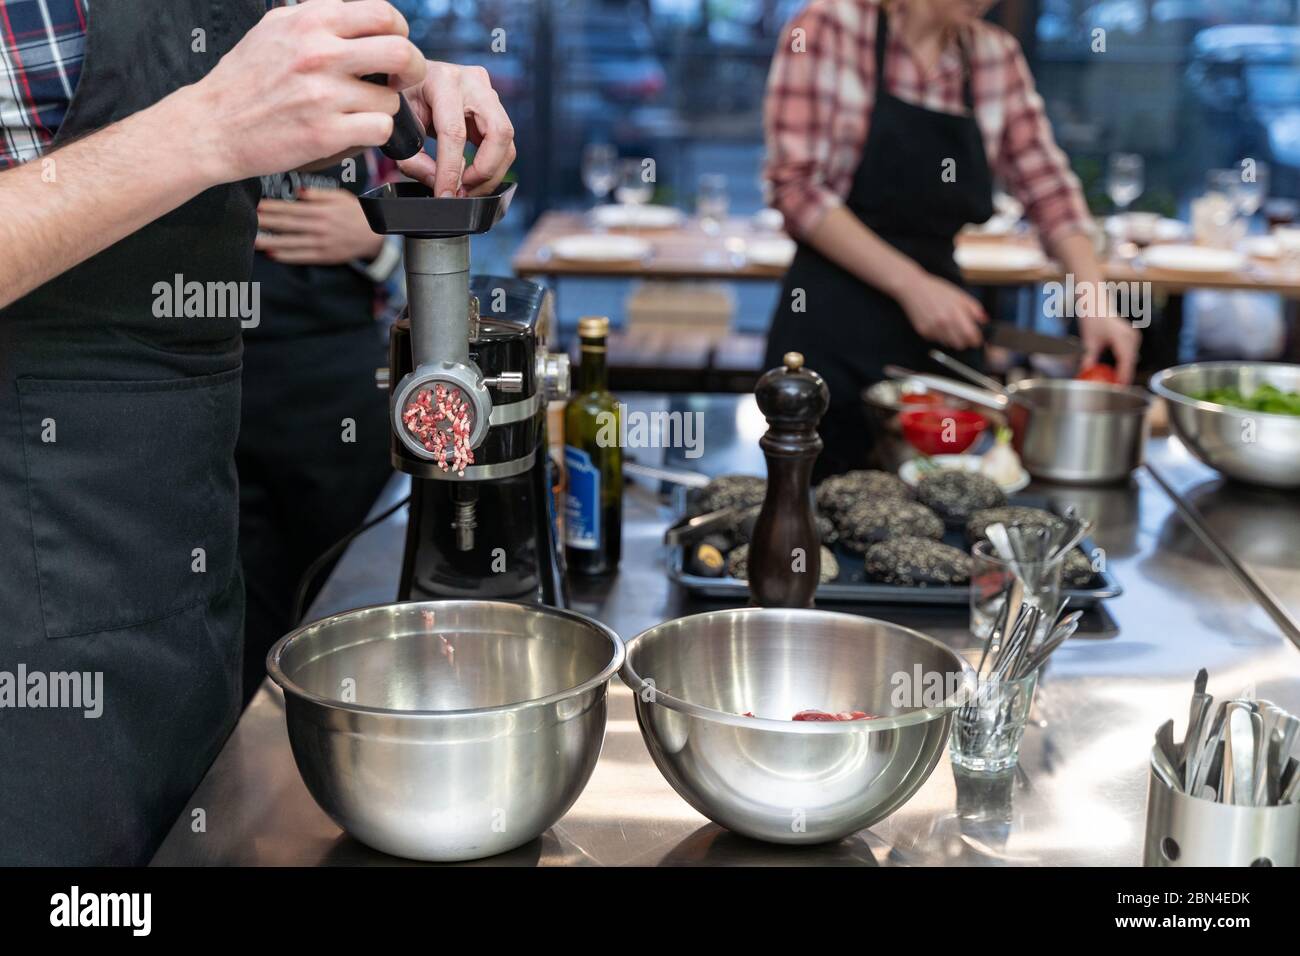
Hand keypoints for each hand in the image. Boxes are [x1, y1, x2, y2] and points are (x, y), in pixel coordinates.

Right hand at [188, 0, 424, 182]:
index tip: (393, 45)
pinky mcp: (326, 133)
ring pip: (391, 99)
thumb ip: (317, 17)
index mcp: (311, 21)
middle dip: (412, 68)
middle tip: (402, 79)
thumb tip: (356, 11)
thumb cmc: (244, 80)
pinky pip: (380, 130)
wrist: (212, 126)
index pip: (383, 14)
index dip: (399, 31)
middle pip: (401, 52)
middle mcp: (319, 54)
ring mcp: (324, 95)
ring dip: (382, 107)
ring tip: (359, 109)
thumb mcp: (276, 28)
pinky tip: (354, 129)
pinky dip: (374, 133)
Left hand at [255, 188, 382, 264]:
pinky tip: (272, 254)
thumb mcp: (341, 197)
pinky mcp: (324, 256)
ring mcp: (321, 244)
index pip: (292, 208)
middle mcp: (320, 228)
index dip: (273, 207)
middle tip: (247, 221)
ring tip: (253, 241)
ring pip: (291, 243)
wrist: (375, 235)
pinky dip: (286, 256)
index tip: (257, 205)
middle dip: (267, 223)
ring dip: (270, 241)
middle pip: (287, 225)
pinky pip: (302, 257)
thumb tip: (299, 191)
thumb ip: (319, 194)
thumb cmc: (356, 213)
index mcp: (322, 211)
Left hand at [396, 61, 515, 196]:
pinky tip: (472, 177)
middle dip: (484, 171)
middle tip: (463, 191)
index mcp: (443, 80)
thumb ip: (413, 158)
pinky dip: (491, 166)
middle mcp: (472, 82)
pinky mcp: (495, 108)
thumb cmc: (402, 99)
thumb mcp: (398, 126)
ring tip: (466, 188)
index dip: (451, 169)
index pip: (454, 132)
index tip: (445, 194)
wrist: (409, 79)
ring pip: (507, 142)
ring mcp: (488, 93)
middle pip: (499, 134)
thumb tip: (441, 183)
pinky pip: (504, 144)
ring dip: (490, 173)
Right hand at [896, 272, 987, 351]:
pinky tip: (937, 323)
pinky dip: (939, 335)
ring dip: (952, 339)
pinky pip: (937, 340)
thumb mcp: (959, 295)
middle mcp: (944, 324)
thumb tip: (984, 320)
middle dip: (964, 341)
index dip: (976, 339)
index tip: (977, 338)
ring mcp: (933, 329)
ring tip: (949, 326)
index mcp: (956, 314)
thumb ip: (974, 308)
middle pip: (961, 345)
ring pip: (949, 344)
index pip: (972, 336)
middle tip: (963, 334)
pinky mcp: (923, 332)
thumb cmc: (936, 290)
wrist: (913, 288)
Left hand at [1078, 310, 1140, 384]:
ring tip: (1117, 384)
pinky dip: (1126, 364)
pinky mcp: (1132, 337)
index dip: (1123, 376)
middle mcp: (1131, 336)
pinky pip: (1131, 354)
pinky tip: (1118, 373)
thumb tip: (1084, 374)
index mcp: (1122, 337)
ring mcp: (1134, 336)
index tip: (1119, 388)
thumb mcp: (1089, 341)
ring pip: (1132, 359)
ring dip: (1126, 371)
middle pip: (1131, 362)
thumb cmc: (1092, 318)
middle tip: (1116, 390)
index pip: (1126, 361)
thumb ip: (1089, 359)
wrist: (1096, 303)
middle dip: (1125, 377)